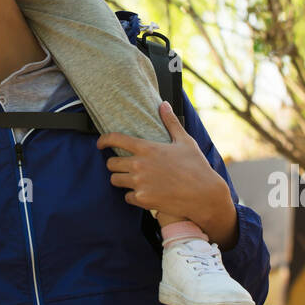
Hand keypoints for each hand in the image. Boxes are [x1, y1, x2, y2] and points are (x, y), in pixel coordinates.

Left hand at [96, 102, 237, 247]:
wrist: (205, 195)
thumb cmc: (196, 166)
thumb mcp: (185, 141)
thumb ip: (170, 122)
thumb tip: (164, 104)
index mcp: (147, 148)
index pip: (116, 139)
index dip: (104, 140)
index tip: (100, 143)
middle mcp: (140, 165)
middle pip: (111, 164)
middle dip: (114, 163)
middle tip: (122, 165)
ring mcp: (140, 183)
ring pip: (115, 180)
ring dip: (121, 179)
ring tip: (132, 179)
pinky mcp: (143, 199)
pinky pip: (126, 197)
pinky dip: (132, 195)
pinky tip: (143, 192)